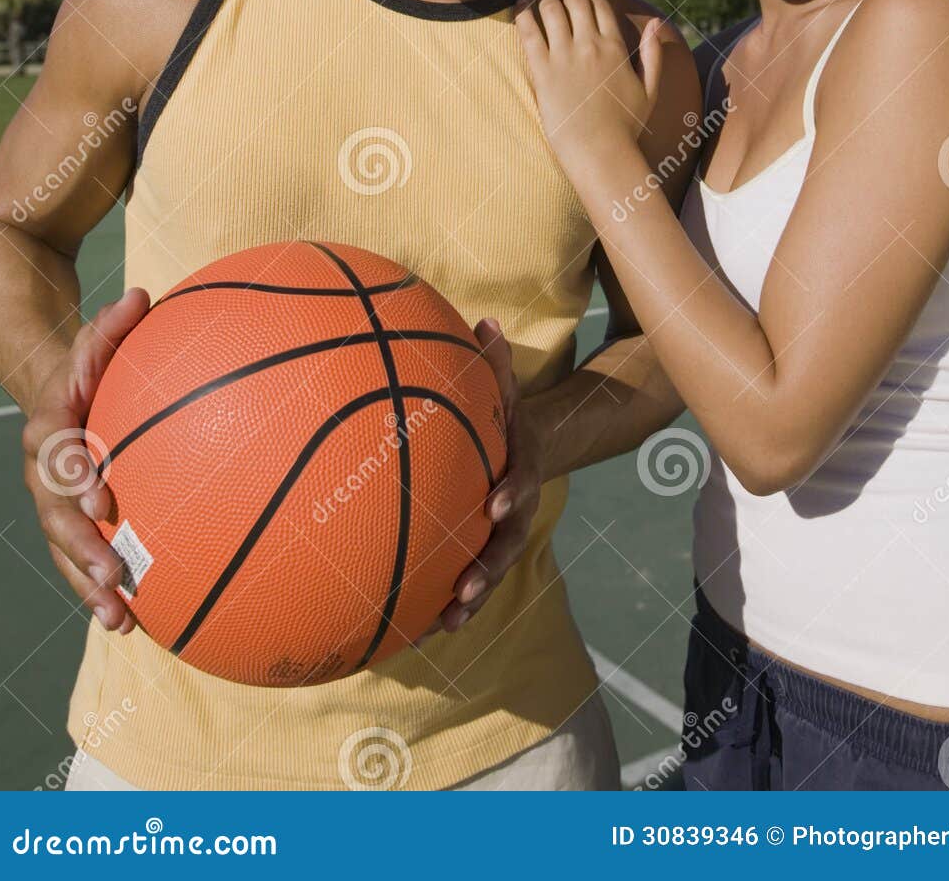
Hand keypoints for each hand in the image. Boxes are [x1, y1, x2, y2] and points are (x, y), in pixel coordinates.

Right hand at [22, 287, 150, 633]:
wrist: (65, 390)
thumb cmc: (96, 364)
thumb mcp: (100, 339)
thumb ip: (114, 325)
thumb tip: (141, 295)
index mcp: (51, 421)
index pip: (53, 447)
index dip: (71, 471)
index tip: (98, 492)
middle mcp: (45, 467)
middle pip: (53, 511)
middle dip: (80, 544)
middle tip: (114, 568)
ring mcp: (55, 500)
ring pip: (64, 547)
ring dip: (87, 582)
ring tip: (118, 614)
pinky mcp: (73, 523)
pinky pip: (80, 560)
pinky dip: (99, 592)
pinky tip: (130, 622)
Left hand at [420, 318, 541, 637]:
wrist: (533, 447)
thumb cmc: (505, 415)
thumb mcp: (504, 387)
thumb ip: (495, 360)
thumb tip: (485, 320)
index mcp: (522, 468)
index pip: (522, 481)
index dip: (513, 494)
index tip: (495, 506)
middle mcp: (517, 508)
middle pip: (509, 544)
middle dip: (489, 568)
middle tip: (465, 587)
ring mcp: (503, 534)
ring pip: (490, 571)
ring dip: (470, 599)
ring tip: (445, 624)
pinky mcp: (483, 549)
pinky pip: (468, 579)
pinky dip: (448, 604)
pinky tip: (416, 629)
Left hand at [514, 0, 663, 170]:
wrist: (598, 151)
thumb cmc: (626, 126)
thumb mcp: (649, 89)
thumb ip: (653, 54)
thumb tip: (658, 23)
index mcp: (615, 47)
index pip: (599, 4)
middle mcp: (589, 45)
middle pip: (574, 0)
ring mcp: (564, 56)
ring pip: (551, 9)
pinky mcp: (541, 70)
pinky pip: (528, 31)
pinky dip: (522, 12)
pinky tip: (519, 4)